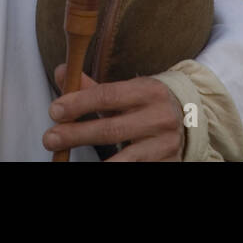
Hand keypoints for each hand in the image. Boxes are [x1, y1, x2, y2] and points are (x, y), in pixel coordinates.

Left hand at [43, 64, 184, 161]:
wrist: (191, 118)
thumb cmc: (148, 103)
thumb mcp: (127, 89)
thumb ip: (92, 86)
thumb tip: (62, 72)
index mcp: (148, 91)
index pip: (108, 96)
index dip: (79, 103)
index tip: (55, 111)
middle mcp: (160, 117)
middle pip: (112, 129)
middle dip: (77, 134)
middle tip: (50, 138)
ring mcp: (165, 145)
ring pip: (125, 159)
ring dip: (95, 163)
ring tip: (67, 161)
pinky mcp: (167, 164)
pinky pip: (137, 170)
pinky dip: (115, 168)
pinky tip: (98, 167)